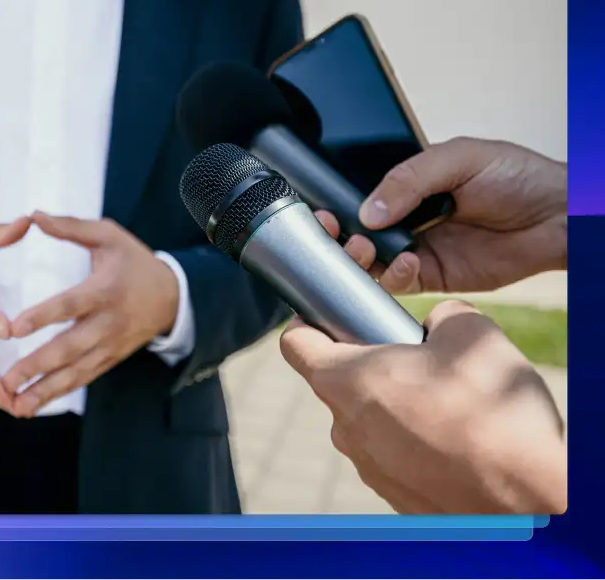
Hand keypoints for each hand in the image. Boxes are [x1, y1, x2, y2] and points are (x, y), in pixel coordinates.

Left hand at [2, 212, 178, 417]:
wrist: (172, 296)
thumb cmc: (134, 261)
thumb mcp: (108, 235)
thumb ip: (71, 228)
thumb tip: (35, 216)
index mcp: (104, 290)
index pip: (70, 305)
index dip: (43, 317)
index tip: (14, 328)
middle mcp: (107, 323)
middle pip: (69, 348)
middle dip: (37, 367)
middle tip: (7, 380)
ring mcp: (109, 346)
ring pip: (75, 373)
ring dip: (45, 391)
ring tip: (16, 406)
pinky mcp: (109, 360)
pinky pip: (82, 380)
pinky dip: (58, 394)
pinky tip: (34, 405)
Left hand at [279, 300, 565, 513]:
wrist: (526, 504)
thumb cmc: (490, 412)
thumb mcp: (472, 332)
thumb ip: (442, 315)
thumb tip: (437, 324)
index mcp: (344, 381)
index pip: (295, 343)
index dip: (309, 321)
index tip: (334, 315)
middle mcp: (343, 427)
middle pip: (340, 382)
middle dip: (374, 364)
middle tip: (421, 359)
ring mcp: (366, 466)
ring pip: (370, 420)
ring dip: (398, 406)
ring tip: (451, 404)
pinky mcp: (393, 495)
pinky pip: (394, 454)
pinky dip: (416, 442)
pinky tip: (459, 440)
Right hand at [321, 137, 566, 293]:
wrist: (558, 216)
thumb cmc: (516, 176)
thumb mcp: (458, 158)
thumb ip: (409, 179)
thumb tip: (369, 211)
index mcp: (405, 187)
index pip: (357, 198)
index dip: (335, 207)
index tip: (322, 212)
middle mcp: (405, 219)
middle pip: (355, 233)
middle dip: (337, 236)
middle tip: (335, 234)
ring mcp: (416, 249)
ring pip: (370, 262)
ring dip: (359, 259)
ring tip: (366, 248)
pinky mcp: (432, 277)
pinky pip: (398, 283)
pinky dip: (393, 276)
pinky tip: (407, 261)